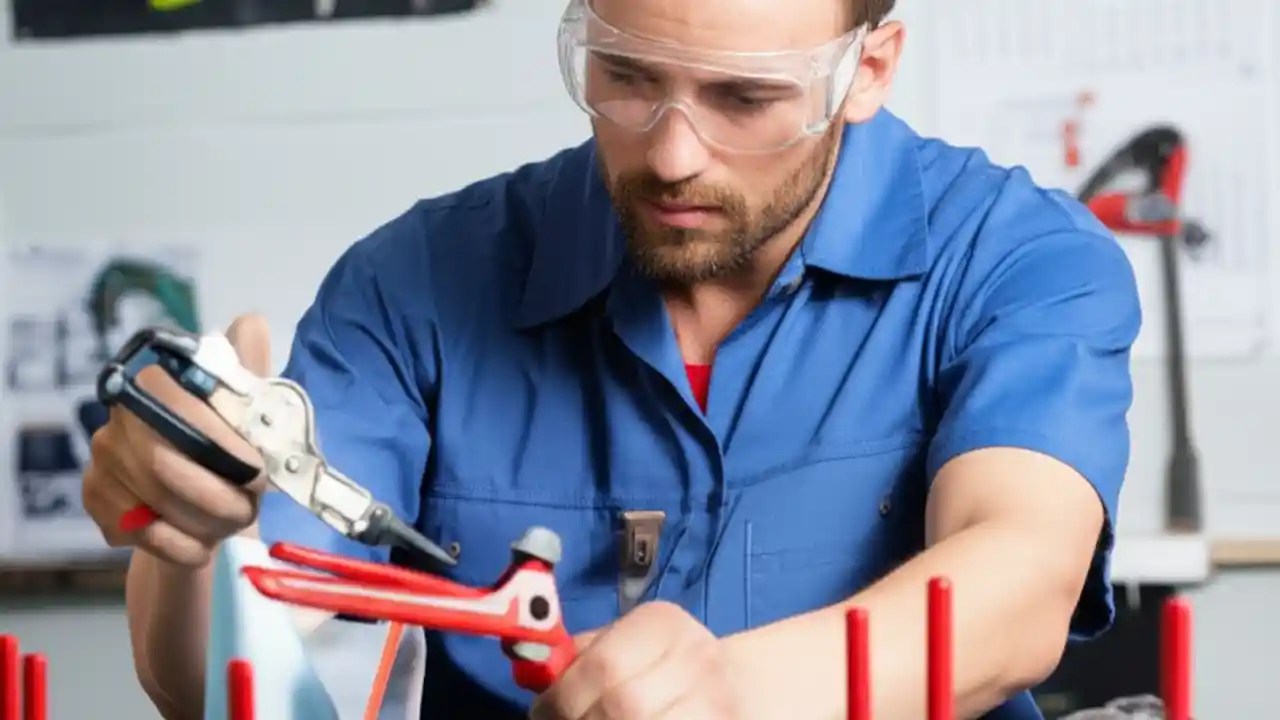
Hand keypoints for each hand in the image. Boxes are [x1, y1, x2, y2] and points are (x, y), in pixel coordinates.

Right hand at [82, 314, 271, 567]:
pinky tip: (199, 542)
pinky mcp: (97, 501)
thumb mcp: (253, 414)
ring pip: (155, 500)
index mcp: (158, 383)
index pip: (178, 406)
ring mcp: (102, 458)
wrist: (209, 516)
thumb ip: (252, 374)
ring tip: (231, 523)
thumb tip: (250, 323)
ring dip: (207, 522)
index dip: (223, 444)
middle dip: (219, 494)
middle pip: (163, 461)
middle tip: (248, 507)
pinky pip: (142, 532)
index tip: (257, 472)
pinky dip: (183, 545)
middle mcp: (120, 415)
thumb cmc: (234, 458)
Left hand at [529, 601, 741, 719]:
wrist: (735, 686)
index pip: (602, 665)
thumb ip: (579, 658)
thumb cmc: (660, 667)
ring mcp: (718, 701)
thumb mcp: (623, 646)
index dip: (562, 699)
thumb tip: (529, 670)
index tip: (542, 714)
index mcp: (663, 623)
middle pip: (622, 707)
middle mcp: (696, 656)